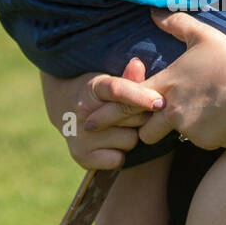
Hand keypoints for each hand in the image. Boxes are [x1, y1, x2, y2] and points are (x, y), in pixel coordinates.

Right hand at [40, 58, 163, 168]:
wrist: (66, 110)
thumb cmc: (98, 94)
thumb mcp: (109, 80)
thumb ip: (128, 78)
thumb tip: (137, 64)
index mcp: (92, 88)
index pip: (117, 91)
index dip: (140, 96)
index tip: (160, 102)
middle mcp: (84, 113)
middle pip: (131, 117)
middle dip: (141, 115)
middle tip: (133, 112)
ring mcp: (81, 136)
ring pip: (130, 140)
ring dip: (131, 135)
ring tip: (118, 127)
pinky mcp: (81, 156)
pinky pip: (118, 159)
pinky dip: (120, 153)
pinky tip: (111, 143)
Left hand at [122, 10, 225, 149]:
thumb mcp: (202, 35)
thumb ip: (175, 23)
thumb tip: (154, 12)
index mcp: (167, 83)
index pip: (132, 100)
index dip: (130, 106)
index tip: (130, 108)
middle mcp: (171, 109)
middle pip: (146, 133)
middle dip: (153, 129)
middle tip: (172, 118)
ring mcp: (187, 127)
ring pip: (176, 137)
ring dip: (186, 129)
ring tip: (208, 111)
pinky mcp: (205, 141)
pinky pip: (201, 142)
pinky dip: (210, 134)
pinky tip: (225, 119)